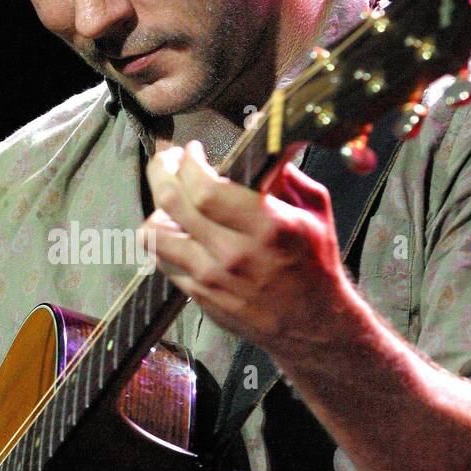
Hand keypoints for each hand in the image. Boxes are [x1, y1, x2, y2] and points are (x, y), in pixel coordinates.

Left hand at [139, 139, 351, 358]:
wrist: (313, 325)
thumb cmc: (315, 265)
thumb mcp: (315, 212)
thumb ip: (287, 176)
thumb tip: (263, 145)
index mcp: (267, 227)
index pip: (206, 188)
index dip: (189, 163)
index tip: (192, 151)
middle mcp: (234, 253)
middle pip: (172, 204)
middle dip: (161, 171)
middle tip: (167, 161)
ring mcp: (211, 278)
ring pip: (155, 235)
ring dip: (156, 209)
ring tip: (169, 200)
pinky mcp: (199, 296)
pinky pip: (163, 261)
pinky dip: (164, 240)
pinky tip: (177, 230)